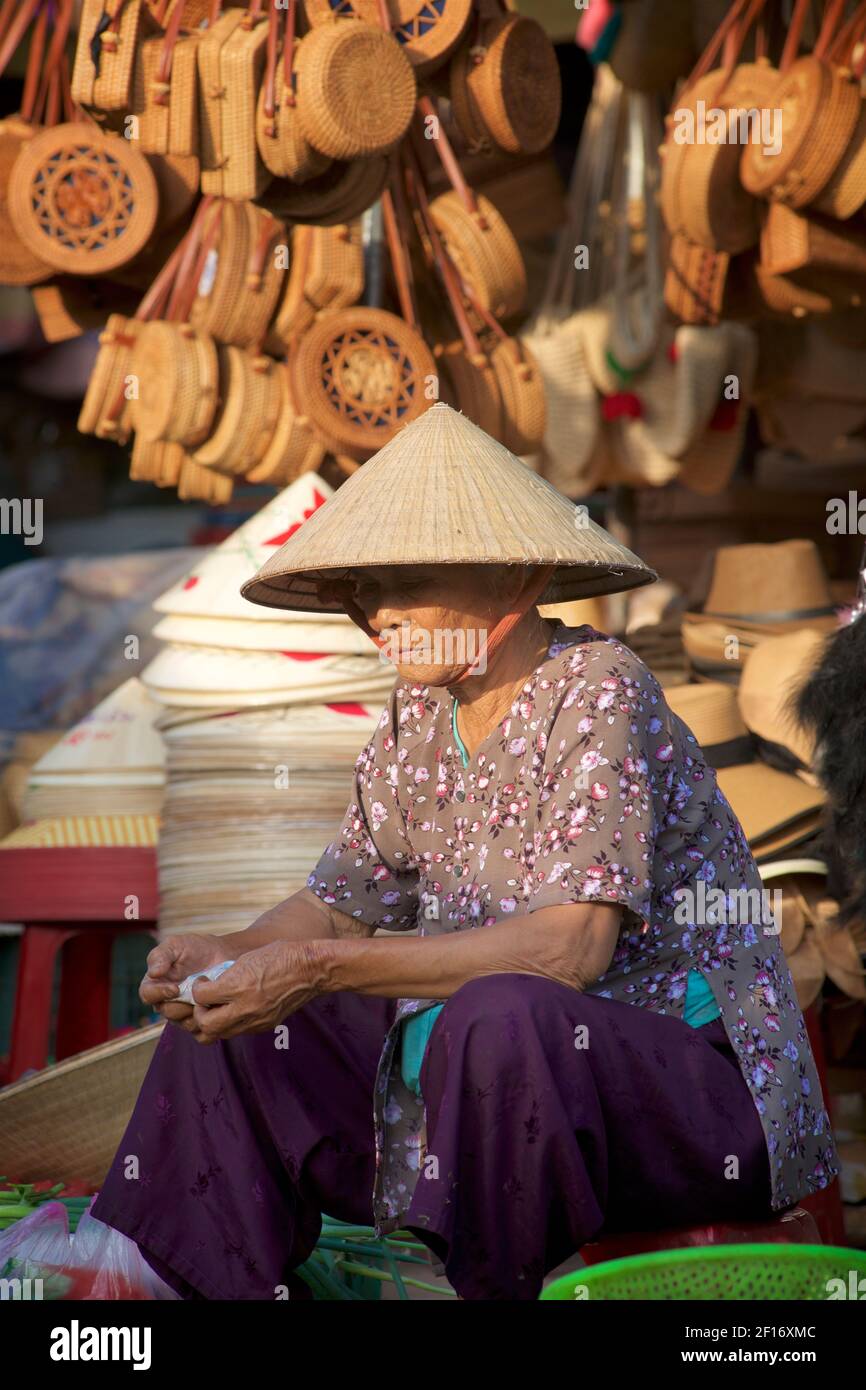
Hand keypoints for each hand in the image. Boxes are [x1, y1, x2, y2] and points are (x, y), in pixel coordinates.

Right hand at [140, 933, 230, 1031]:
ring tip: (209, 999)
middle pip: (166, 1012)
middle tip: (196, 995)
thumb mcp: (176, 944)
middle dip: (181, 1005)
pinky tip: (217, 1007)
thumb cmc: (195, 948)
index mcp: (155, 984)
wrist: (223, 955)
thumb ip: (161, 956)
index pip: (147, 995)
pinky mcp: (199, 1021)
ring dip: (196, 1013)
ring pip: (184, 1023)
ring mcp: (182, 1014)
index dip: (158, 994)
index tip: (175, 988)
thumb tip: (153, 973)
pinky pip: (200, 1031)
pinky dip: (209, 1022)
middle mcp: (165, 1002)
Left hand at [184, 940, 326, 1042]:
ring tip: (217, 1009)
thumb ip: (227, 974)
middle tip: (203, 1002)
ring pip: (221, 1034)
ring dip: (214, 1023)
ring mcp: (256, 1020)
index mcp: (238, 985)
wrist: (310, 969)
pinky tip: (236, 1010)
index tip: (201, 983)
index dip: (196, 989)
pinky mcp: (266, 1025)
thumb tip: (210, 985)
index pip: (201, 996)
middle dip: (199, 1014)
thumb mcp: (248, 958)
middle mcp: (245, 1006)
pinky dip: (232, 1024)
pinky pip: (239, 1031)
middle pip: (206, 1024)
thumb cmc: (280, 956)